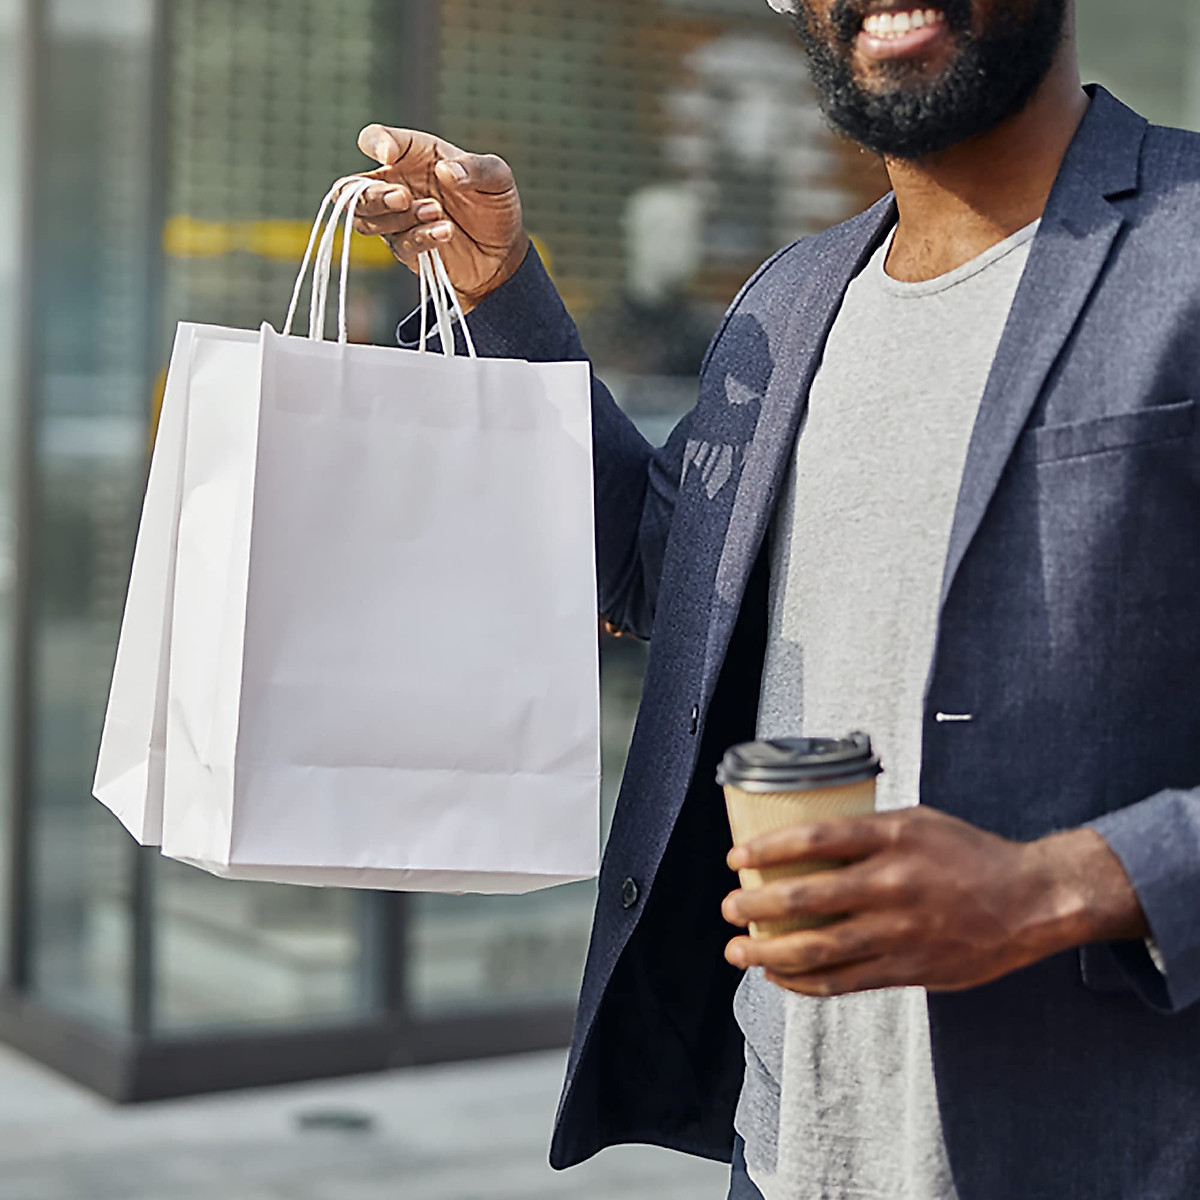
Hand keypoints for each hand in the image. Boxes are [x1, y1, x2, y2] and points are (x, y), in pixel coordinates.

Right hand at [348, 125, 529, 309]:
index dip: (375, 144)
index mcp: (413, 154)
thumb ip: (477, 168)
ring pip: (366, 219)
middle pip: (353, 187)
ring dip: (397, 217)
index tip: (390, 155)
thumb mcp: (497, 178)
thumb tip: (446, 171)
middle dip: (372, 194)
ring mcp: (398, 218)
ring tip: (436, 212)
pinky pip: (398, 244)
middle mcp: (398, 184)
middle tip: (402, 197)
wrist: (503, 253)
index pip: (375, 139)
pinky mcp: (406, 248)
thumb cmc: (494, 205)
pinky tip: (445, 232)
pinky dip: (420, 237)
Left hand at [721, 807, 1147, 996]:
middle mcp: (893, 883)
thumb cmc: (967, 854)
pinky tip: (778, 974)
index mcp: (892, 837)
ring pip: (818, 949)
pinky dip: (803, 980)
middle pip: (806, 897)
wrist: (1031, 901)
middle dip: (755, 906)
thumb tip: (803, 842)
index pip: (814, 838)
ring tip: (738, 950)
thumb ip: (865, 832)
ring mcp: (901, 931)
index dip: (766, 849)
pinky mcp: (909, 968)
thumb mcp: (916, 822)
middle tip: (729, 908)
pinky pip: (844, 981)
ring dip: (768, 952)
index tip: (736, 858)